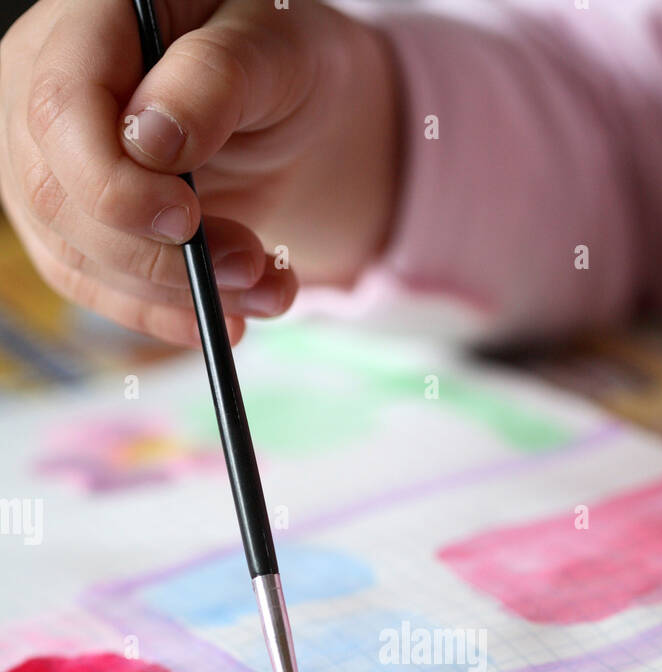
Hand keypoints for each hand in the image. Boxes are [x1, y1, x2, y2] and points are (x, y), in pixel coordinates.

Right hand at [0, 0, 397, 344]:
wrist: (287, 108)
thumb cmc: (277, 57)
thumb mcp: (273, 48)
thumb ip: (213, 79)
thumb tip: (149, 140)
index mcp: (86, 21)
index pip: (60, 111)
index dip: (114, 183)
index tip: (188, 220)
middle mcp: (42, 85)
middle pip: (57, 196)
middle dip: (156, 255)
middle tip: (252, 266)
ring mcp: (48, 160)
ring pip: (74, 256)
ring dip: (173, 295)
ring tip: (265, 291)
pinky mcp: (70, 224)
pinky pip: (95, 287)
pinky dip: (164, 315)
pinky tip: (226, 319)